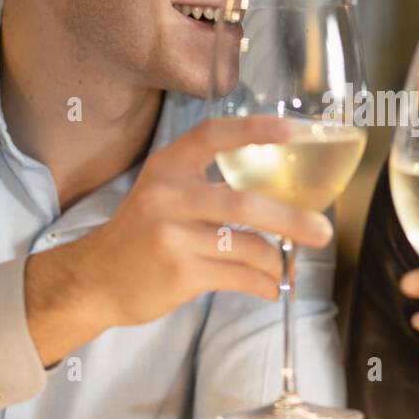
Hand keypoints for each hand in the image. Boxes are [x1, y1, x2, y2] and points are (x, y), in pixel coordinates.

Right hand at [25, 115, 333, 365]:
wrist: (96, 280)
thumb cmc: (143, 236)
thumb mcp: (165, 196)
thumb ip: (210, 188)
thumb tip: (283, 201)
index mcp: (168, 168)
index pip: (213, 136)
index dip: (254, 130)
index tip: (293, 131)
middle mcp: (168, 197)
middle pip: (243, 203)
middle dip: (290, 219)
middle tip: (323, 231)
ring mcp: (172, 236)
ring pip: (247, 247)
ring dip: (275, 262)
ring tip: (283, 269)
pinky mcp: (179, 273)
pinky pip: (239, 276)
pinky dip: (263, 284)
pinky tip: (268, 288)